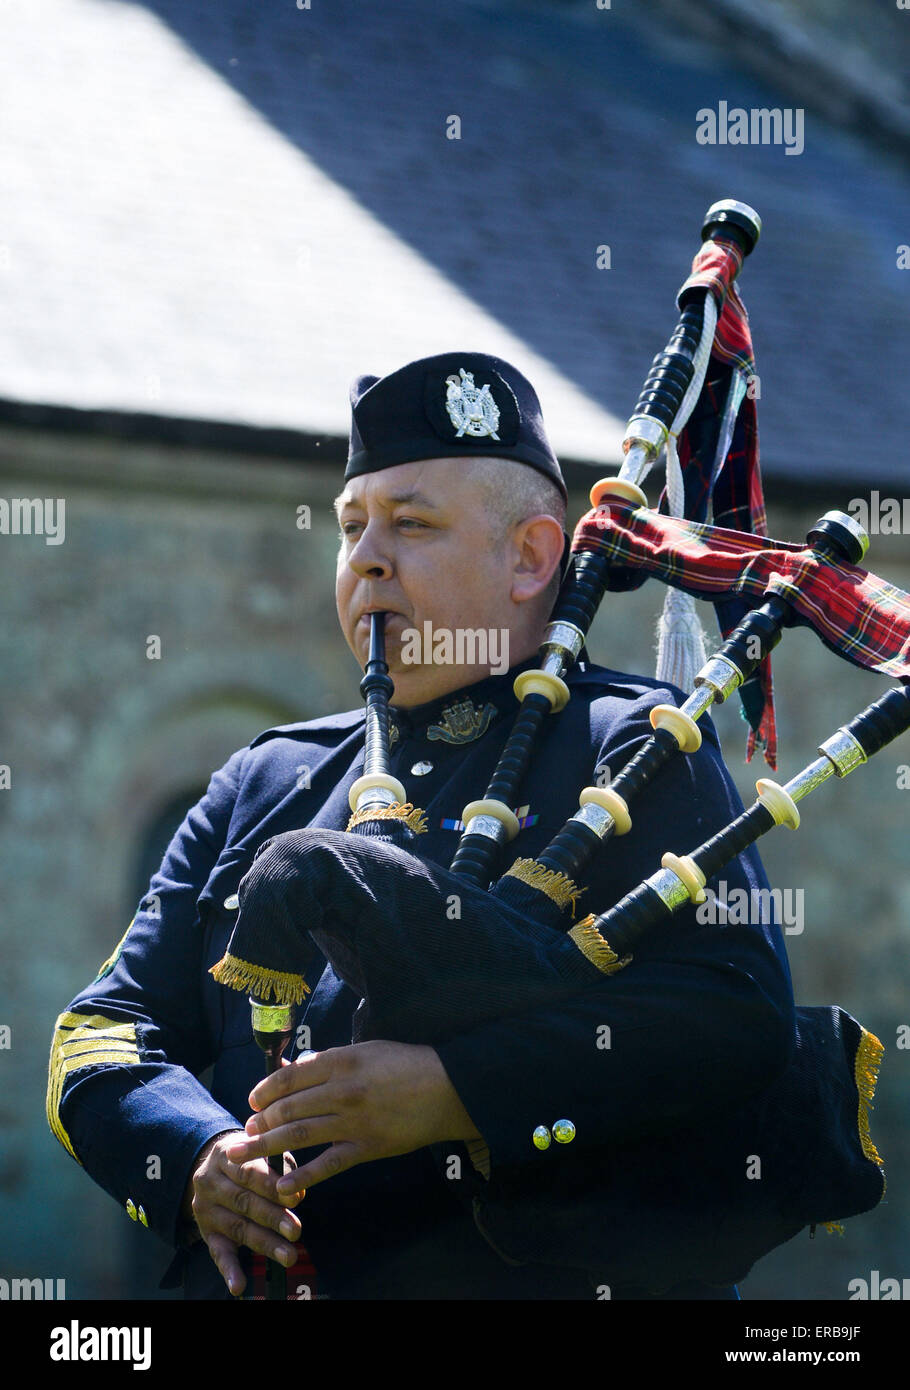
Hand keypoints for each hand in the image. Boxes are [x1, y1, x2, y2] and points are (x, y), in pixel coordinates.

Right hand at [183, 1131, 303, 1296]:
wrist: (211, 1166)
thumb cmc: (250, 1158)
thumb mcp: (261, 1151)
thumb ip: (281, 1165)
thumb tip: (298, 1192)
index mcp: (225, 1155)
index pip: (249, 1172)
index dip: (273, 1187)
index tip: (296, 1200)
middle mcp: (208, 1181)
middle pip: (244, 1202)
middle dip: (273, 1218)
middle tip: (296, 1232)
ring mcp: (205, 1209)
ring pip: (238, 1228)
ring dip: (264, 1244)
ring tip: (289, 1256)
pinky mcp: (206, 1233)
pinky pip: (218, 1253)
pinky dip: (229, 1271)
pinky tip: (238, 1286)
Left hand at [225, 1041, 481, 1197]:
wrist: (448, 1088)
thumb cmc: (408, 1064)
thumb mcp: (369, 1050)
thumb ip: (332, 1059)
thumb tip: (300, 1065)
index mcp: (342, 1062)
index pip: (291, 1077)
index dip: (266, 1090)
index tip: (253, 1101)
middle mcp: (342, 1091)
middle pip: (289, 1108)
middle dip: (261, 1121)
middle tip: (246, 1131)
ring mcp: (353, 1122)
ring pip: (299, 1134)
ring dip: (266, 1145)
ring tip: (244, 1153)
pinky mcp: (367, 1147)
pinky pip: (328, 1164)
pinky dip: (303, 1174)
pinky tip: (283, 1184)